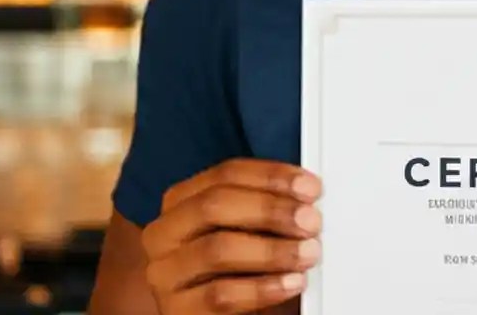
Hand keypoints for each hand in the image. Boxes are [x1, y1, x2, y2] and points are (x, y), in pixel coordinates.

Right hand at [141, 158, 322, 313]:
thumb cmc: (240, 268)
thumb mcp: (250, 231)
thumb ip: (268, 209)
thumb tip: (308, 195)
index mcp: (181, 202)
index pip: (225, 175)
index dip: (271, 177)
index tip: (311, 188)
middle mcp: (164, 234)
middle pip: (214, 206)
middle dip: (269, 210)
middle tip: (311, 221)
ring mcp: (165, 274)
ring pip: (217, 249)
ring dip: (272, 250)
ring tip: (308, 254)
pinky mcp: (178, 311)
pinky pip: (221, 295)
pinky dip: (263, 287)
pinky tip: (292, 283)